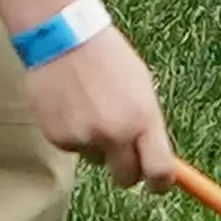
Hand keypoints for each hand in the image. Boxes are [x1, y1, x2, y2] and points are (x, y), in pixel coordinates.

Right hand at [18, 25, 174, 189]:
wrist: (62, 36)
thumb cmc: (108, 56)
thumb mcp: (140, 85)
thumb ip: (148, 124)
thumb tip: (159, 160)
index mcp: (143, 118)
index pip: (159, 170)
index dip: (160, 182)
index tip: (158, 183)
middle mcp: (115, 134)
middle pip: (126, 177)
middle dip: (127, 170)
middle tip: (122, 153)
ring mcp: (85, 138)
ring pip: (97, 159)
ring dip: (97, 144)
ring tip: (89, 105)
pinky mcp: (59, 138)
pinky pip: (73, 148)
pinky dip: (73, 134)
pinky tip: (70, 104)